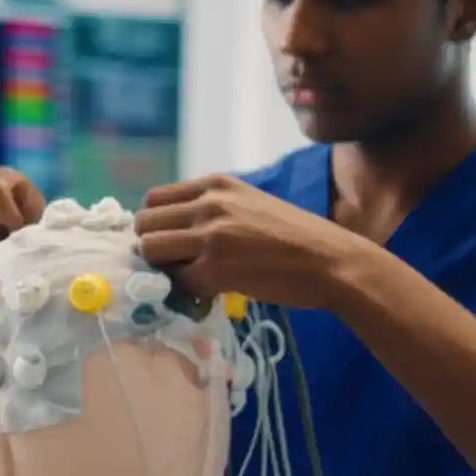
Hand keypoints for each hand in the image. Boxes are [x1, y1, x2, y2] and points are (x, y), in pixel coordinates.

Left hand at [134, 174, 372, 309]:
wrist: (331, 261)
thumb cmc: (296, 236)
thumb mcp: (250, 203)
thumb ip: (213, 209)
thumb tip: (174, 230)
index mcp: (216, 184)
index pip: (154, 198)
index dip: (156, 224)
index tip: (171, 242)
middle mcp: (208, 203)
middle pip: (145, 223)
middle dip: (153, 246)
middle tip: (176, 264)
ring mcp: (210, 236)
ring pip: (150, 249)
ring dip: (163, 268)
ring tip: (189, 277)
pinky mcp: (215, 269)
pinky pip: (177, 281)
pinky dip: (187, 290)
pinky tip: (209, 291)